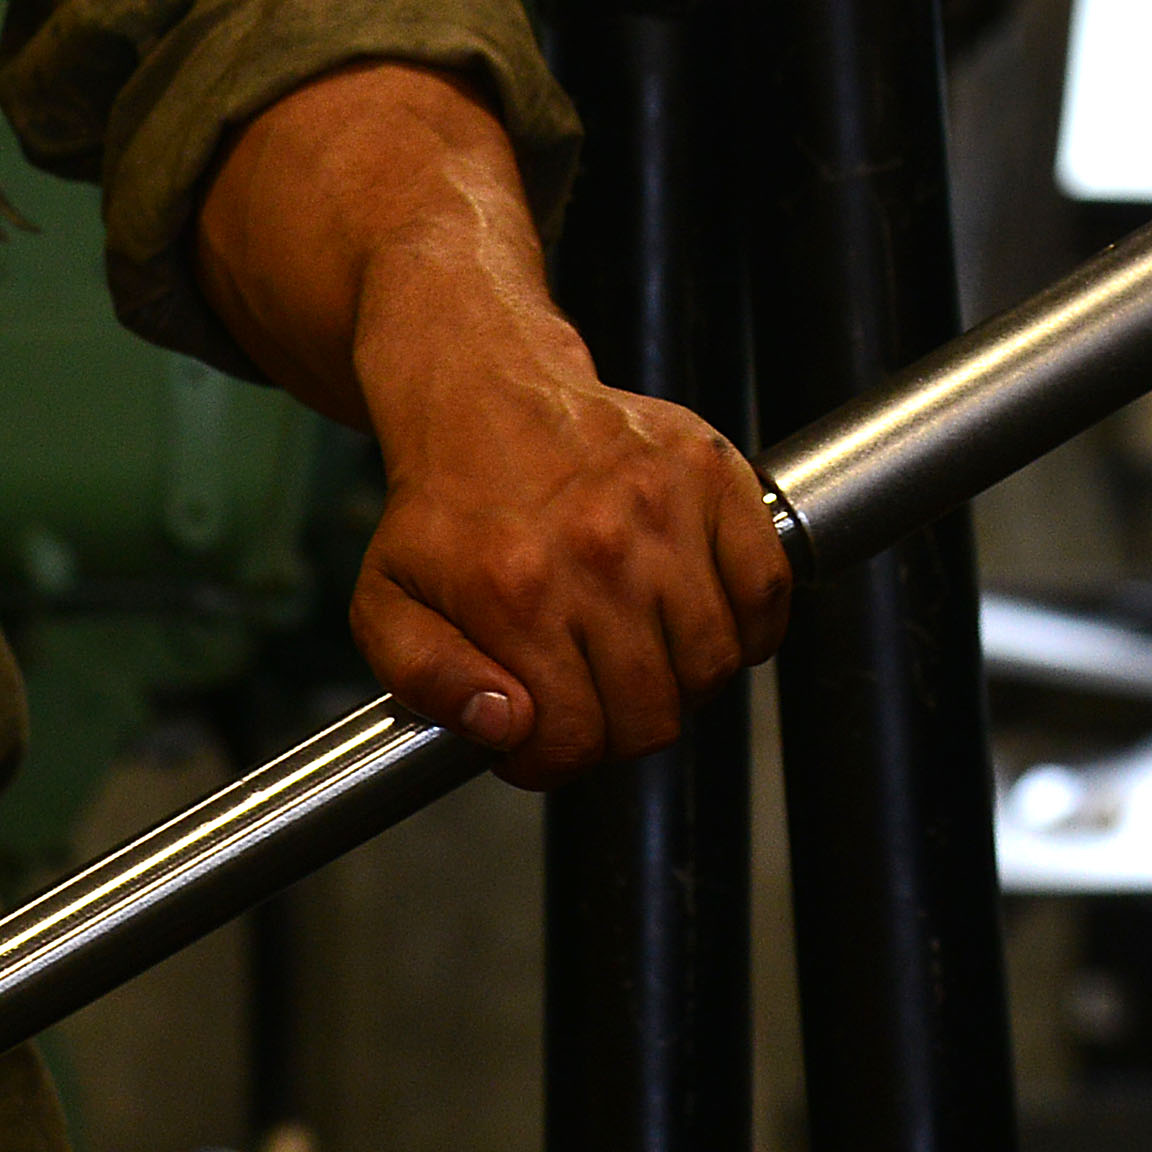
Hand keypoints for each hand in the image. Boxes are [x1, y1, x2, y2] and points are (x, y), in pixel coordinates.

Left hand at [347, 292, 790, 787]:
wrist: (484, 388)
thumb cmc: (442, 504)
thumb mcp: (384, 601)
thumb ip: (427, 680)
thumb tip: (504, 726)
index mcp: (515, 591)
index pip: (575, 737)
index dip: (556, 762)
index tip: (545, 744)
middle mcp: (596, 551)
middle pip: (652, 713)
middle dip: (620, 733)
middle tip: (596, 704)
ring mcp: (663, 510)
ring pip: (714, 662)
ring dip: (685, 684)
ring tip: (644, 659)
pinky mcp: (711, 474)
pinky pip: (767, 589)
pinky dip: (752, 627)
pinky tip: (704, 623)